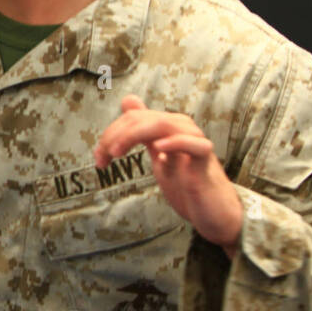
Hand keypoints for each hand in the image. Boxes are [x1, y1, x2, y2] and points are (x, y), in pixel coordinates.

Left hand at [94, 94, 242, 258]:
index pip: (133, 117)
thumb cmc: (186, 183)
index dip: (111, 134)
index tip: (98, 158)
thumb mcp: (158, 155)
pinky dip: (175, 142)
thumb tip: (128, 100)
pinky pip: (194, 144)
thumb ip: (143, 130)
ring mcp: (194, 142)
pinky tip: (159, 149)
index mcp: (167, 127)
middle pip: (142, 119)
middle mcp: (181, 128)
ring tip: (117, 153)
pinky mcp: (205, 161)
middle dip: (116, 136)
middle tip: (102, 158)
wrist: (213, 210)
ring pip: (163, 125)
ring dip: (133, 135)